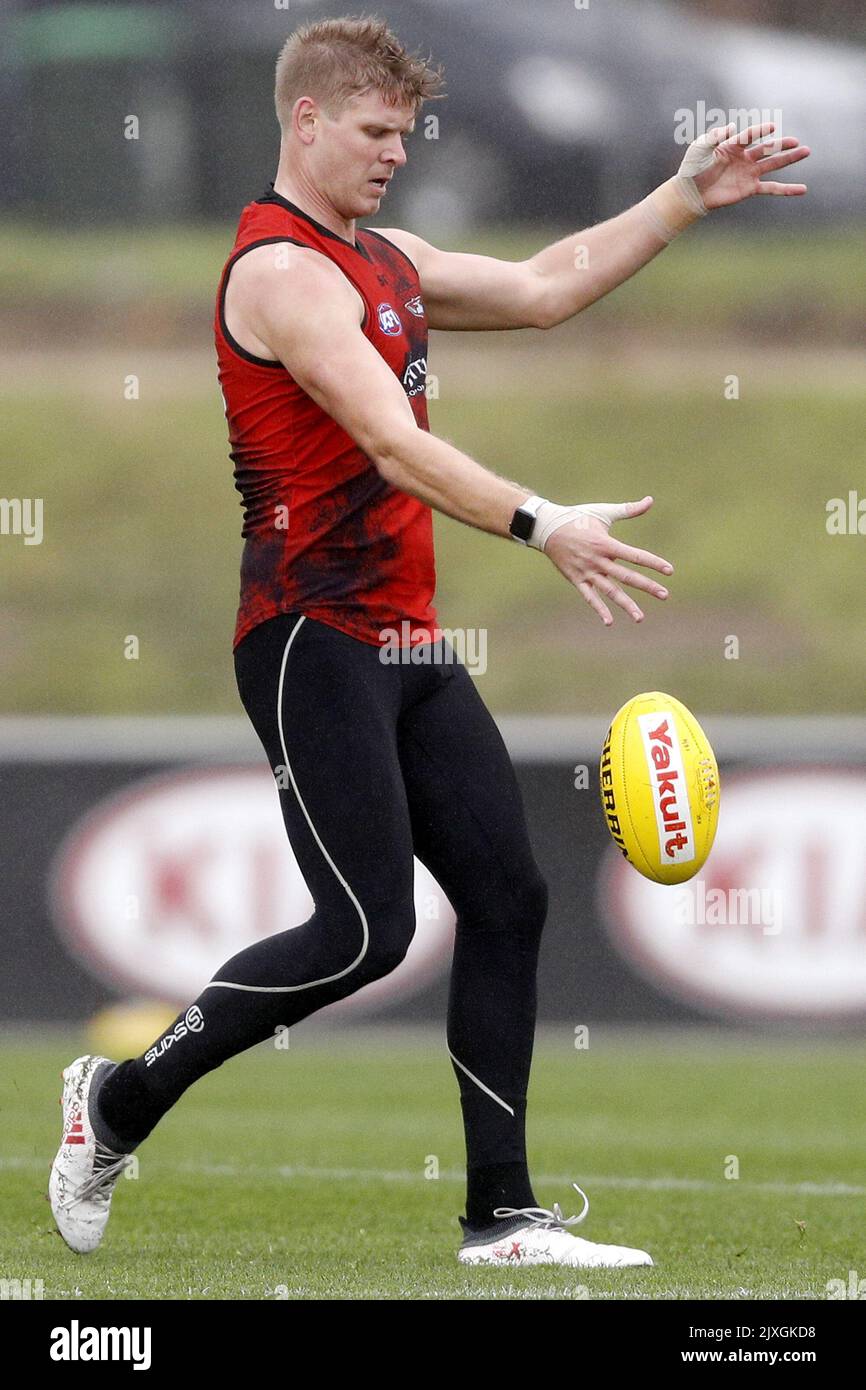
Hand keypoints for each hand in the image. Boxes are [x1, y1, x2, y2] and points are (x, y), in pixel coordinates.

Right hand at [543, 496, 673, 624]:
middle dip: (647, 586)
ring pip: (610, 591)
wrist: (546, 528)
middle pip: (626, 576)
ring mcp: (587, 572)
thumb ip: (628, 509)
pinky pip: (589, 597)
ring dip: (626, 604)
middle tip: (665, 595)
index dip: (653, 563)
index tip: (669, 571)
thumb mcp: (603, 512)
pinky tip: (609, 622)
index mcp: (606, 544)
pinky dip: (599, 609)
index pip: (635, 555)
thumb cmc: (577, 517)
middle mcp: (598, 560)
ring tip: (640, 618)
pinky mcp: (576, 579)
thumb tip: (650, 500)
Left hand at [683, 122, 809, 208]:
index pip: (750, 135)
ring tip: (807, 151)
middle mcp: (744, 157)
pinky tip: (802, 189)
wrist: (690, 192)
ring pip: (773, 164)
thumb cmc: (693, 167)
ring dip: (790, 159)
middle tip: (797, 141)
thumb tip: (733, 126)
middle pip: (767, 148)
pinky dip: (787, 189)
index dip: (760, 131)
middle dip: (782, 145)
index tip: (772, 127)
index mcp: (733, 144)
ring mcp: (749, 173)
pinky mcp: (749, 188)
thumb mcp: (701, 147)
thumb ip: (715, 136)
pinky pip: (771, 188)